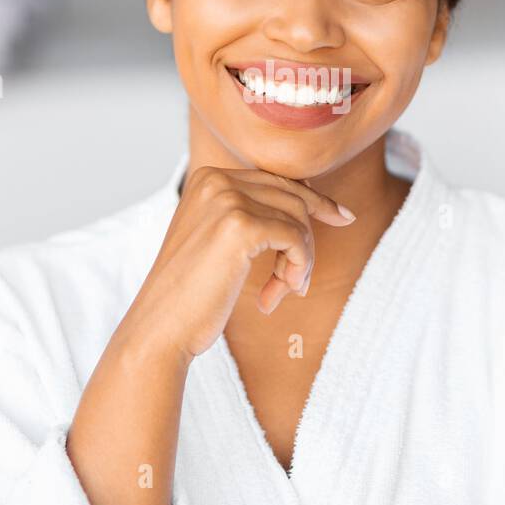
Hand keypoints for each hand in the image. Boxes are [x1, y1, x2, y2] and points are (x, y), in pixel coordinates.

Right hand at [124, 167, 355, 359]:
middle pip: (292, 197)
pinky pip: (295, 239)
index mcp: (207, 177)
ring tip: (284, 291)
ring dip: (300, 261)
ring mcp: (226, 200)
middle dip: (304, 241)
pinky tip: (275, 296)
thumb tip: (310, 197)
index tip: (343, 217)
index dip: (313, 201)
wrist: (161, 327)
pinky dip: (296, 268)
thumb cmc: (192, 292)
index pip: (276, 181)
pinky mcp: (240, 226)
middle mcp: (215, 180)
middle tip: (297, 283)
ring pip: (298, 219)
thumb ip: (252, 214)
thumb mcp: (219, 240)